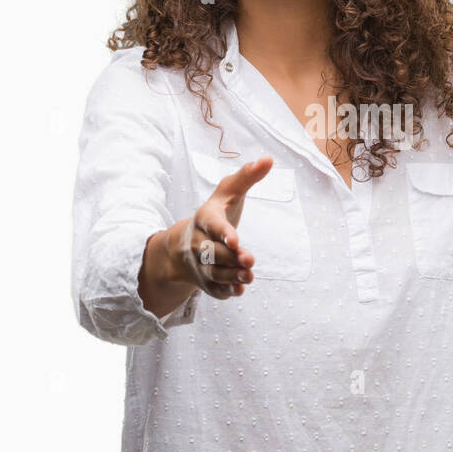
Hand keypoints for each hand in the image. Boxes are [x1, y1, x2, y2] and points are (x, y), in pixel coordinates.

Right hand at [166, 156, 272, 300]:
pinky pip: (213, 289)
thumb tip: (268, 159)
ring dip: (230, 276)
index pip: (213, 224)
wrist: (184, 244)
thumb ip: (247, 177)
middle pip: (212, 252)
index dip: (224, 233)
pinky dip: (226, 291)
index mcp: (205, 217)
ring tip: (248, 275)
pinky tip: (239, 290)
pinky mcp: (205, 281)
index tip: (236, 241)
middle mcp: (199, 241)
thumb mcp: (228, 193)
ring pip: (213, 273)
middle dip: (230, 258)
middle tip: (250, 260)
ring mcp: (200, 263)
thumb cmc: (215, 214)